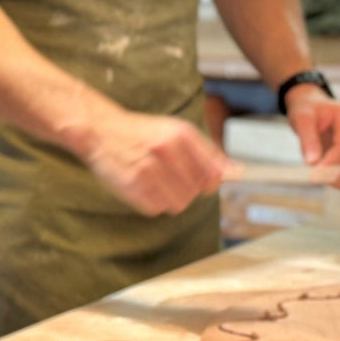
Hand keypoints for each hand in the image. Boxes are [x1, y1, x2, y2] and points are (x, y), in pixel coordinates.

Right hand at [81, 106, 235, 214]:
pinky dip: (153, 202)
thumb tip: (238, 172)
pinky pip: (156, 209)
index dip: (209, 182)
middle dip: (187, 188)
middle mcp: (166, 150)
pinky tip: (143, 185)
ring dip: (171, 197)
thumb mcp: (178, 131)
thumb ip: (209, 153)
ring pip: (179, 203)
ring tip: (157, 181)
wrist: (101, 131)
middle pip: (197, 191)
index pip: (213, 175)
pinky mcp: (132, 186)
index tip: (200, 179)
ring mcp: (148, 168)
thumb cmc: (142, 133)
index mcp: (182, 134)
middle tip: (169, 175)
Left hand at [285, 86, 339, 189]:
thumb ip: (307, 140)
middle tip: (314, 177)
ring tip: (320, 176)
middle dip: (335, 175)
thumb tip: (312, 163)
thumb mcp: (301, 119)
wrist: (313, 107)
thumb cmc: (307, 110)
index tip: (312, 174)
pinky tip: (330, 179)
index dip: (329, 164)